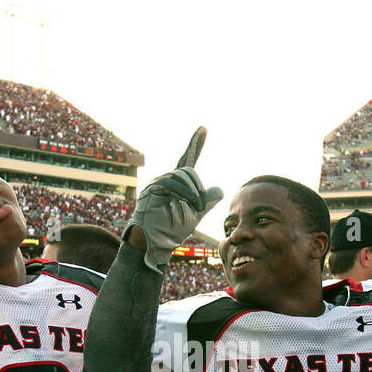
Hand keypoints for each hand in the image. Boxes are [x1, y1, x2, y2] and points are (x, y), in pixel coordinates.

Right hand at [124, 127, 223, 271]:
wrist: (156, 243)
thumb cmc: (172, 230)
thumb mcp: (195, 214)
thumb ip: (206, 201)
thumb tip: (220, 189)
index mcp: (177, 183)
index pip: (188, 159)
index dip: (196, 144)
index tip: (204, 128)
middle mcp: (166, 179)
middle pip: (188, 170)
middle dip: (199, 188)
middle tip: (200, 207)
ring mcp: (158, 183)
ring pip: (181, 175)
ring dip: (193, 192)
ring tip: (194, 208)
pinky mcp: (151, 188)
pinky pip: (170, 182)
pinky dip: (183, 192)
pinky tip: (186, 202)